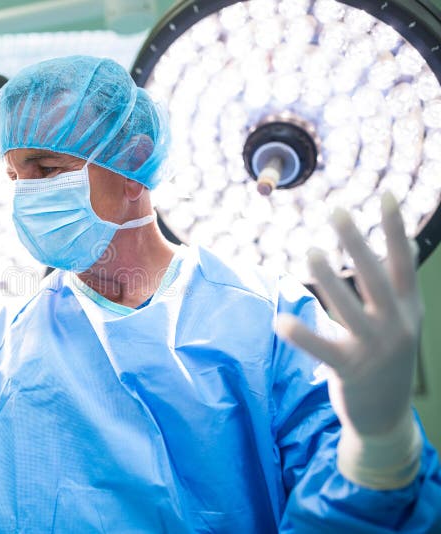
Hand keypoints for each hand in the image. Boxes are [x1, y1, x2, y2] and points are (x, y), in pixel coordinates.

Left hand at [276, 191, 421, 437]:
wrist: (386, 417)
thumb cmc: (386, 357)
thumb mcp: (401, 319)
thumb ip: (395, 285)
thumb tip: (399, 243)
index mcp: (407, 308)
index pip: (402, 262)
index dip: (394, 229)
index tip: (387, 194)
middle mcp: (396, 325)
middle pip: (375, 277)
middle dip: (356, 242)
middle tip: (337, 210)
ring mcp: (374, 349)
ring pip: (348, 308)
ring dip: (328, 278)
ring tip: (310, 250)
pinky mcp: (349, 371)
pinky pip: (322, 349)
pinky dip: (303, 335)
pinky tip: (281, 321)